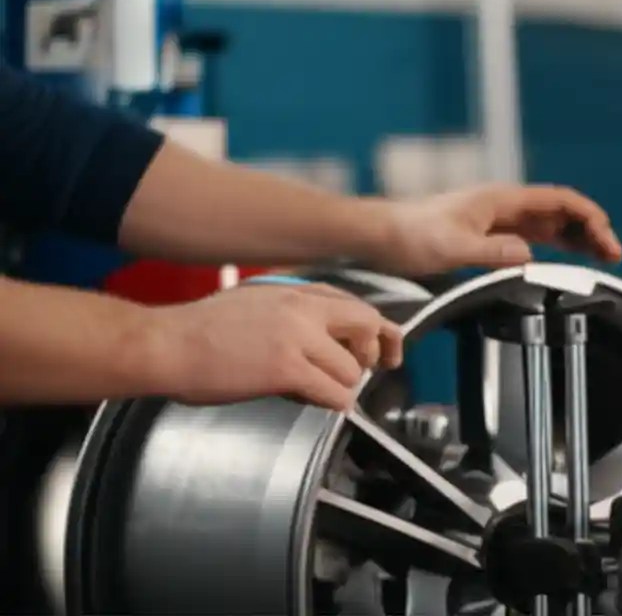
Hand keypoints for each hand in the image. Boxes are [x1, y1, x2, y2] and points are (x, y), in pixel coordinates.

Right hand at [148, 284, 403, 409]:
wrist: (164, 343)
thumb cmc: (198, 331)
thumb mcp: (254, 302)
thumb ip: (292, 313)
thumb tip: (320, 337)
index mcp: (295, 292)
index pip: (357, 304)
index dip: (376, 331)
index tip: (383, 350)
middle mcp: (303, 308)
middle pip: (369, 326)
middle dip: (372, 354)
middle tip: (362, 373)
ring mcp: (298, 337)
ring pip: (353, 369)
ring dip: (340, 387)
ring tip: (311, 391)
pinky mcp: (287, 368)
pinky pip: (335, 393)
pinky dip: (333, 403)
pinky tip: (315, 402)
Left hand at [370, 184, 621, 274]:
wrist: (381, 235)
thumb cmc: (411, 235)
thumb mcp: (451, 247)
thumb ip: (492, 252)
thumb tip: (527, 254)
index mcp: (501, 200)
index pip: (559, 200)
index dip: (588, 217)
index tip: (606, 237)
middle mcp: (504, 205)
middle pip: (562, 210)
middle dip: (592, 228)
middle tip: (613, 253)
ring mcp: (498, 218)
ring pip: (552, 222)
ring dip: (579, 236)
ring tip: (603, 254)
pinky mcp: (490, 233)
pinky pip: (535, 234)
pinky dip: (558, 243)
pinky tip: (567, 256)